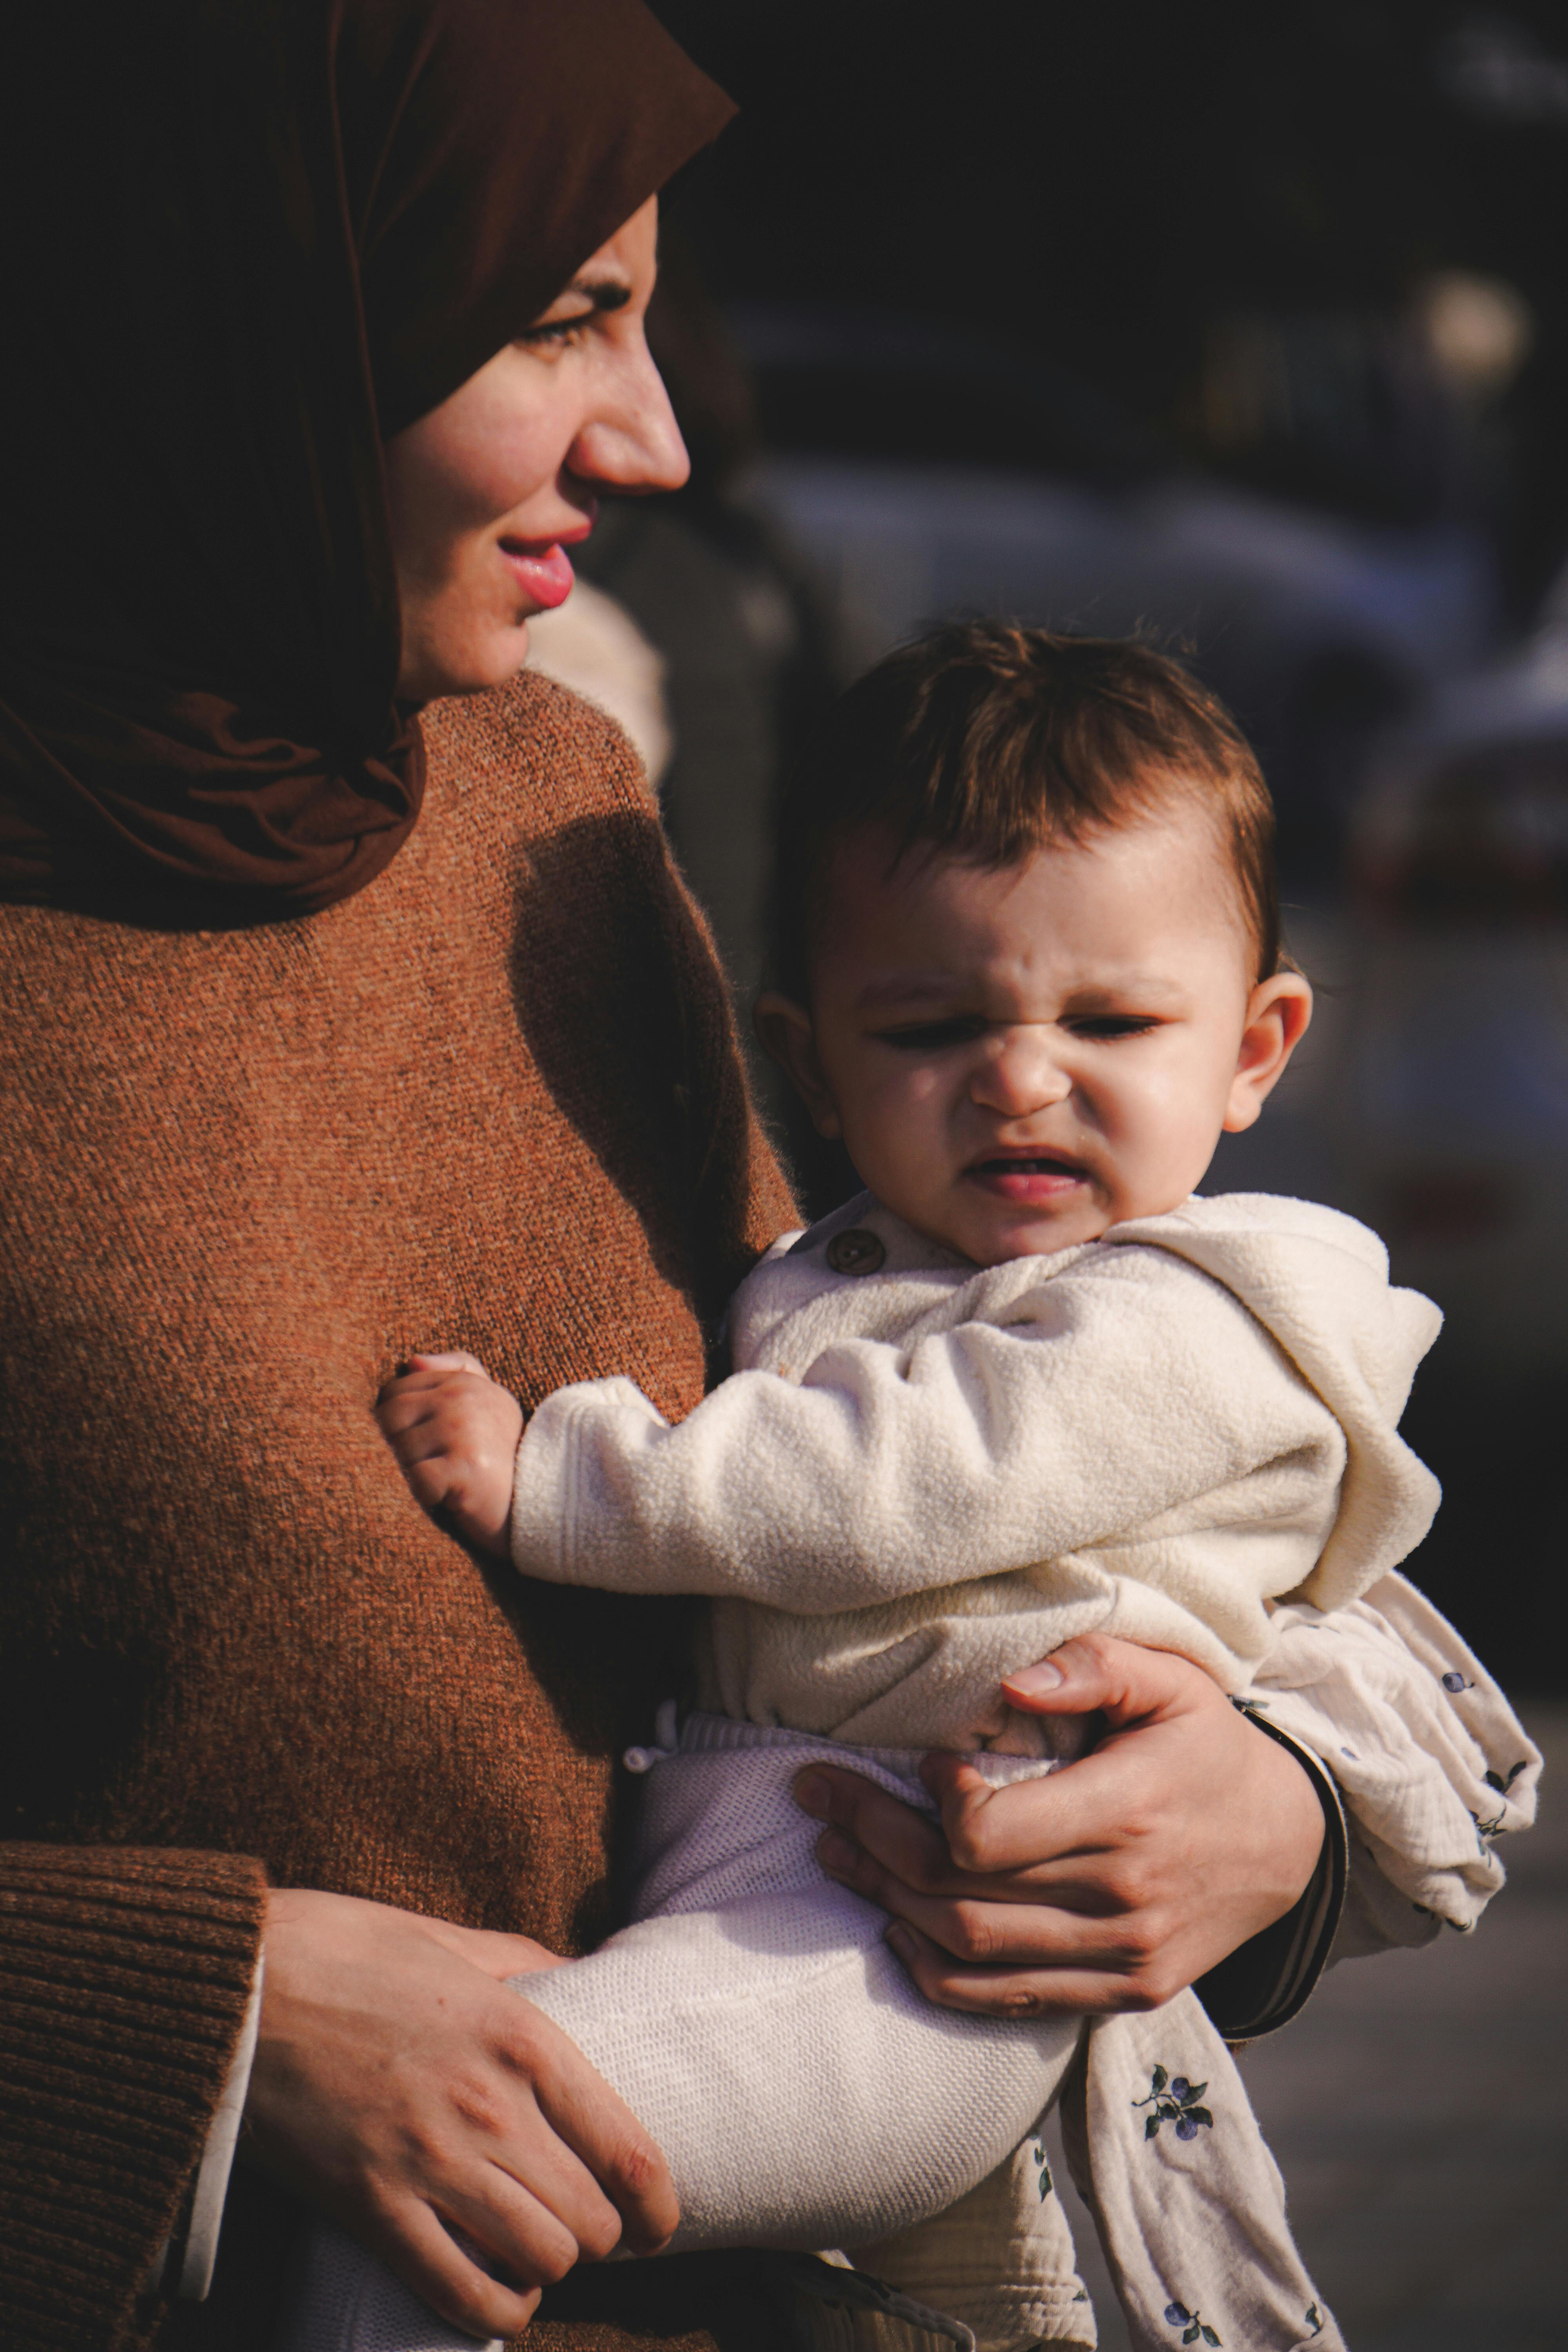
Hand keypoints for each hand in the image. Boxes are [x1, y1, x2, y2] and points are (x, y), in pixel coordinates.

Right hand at [245, 1889, 678, 2338]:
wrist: (236, 1983)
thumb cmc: (342, 1949)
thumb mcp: (449, 1939)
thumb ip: (522, 1961)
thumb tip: (579, 1973)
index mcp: (520, 2036)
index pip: (628, 2151)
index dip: (659, 2206)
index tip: (660, 2225)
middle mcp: (489, 2107)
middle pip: (591, 2219)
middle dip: (599, 2235)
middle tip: (583, 2226)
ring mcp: (430, 2162)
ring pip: (540, 2258)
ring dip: (547, 2266)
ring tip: (534, 2251)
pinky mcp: (372, 2207)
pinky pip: (461, 2291)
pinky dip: (494, 2308)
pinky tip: (497, 2292)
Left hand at [375, 1351, 522, 1557]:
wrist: (542, 1503)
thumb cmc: (502, 1457)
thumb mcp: (487, 1403)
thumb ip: (454, 1371)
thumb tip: (412, 1362)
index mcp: (462, 1382)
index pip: (393, 1394)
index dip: (399, 1426)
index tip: (429, 1447)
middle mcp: (462, 1397)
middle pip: (387, 1421)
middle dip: (399, 1450)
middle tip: (434, 1468)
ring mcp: (463, 1430)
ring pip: (397, 1452)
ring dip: (411, 1477)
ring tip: (443, 1483)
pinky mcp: (465, 1466)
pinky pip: (416, 1480)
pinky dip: (425, 1497)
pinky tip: (448, 1499)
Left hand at [793, 1633, 1323, 2017]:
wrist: (1289, 1843)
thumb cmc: (1209, 1746)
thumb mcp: (1173, 1680)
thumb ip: (1094, 1664)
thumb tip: (1009, 1679)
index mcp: (1130, 1811)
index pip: (991, 1834)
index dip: (935, 1798)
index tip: (922, 1758)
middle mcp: (1123, 1896)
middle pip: (961, 1891)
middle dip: (872, 1840)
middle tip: (817, 1795)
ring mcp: (1121, 1956)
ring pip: (969, 1949)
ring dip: (884, 1901)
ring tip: (834, 1849)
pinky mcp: (1121, 1993)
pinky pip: (1005, 1998)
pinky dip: (936, 1969)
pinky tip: (892, 1926)